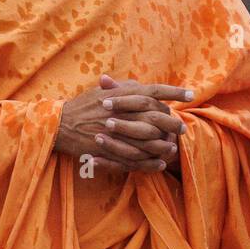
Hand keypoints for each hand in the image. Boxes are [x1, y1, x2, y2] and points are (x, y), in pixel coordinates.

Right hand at [54, 73, 189, 174]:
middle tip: (182, 127)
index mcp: (120, 95)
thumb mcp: (101, 92)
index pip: (152, 91)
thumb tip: (141, 85)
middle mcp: (121, 112)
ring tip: (174, 147)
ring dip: (164, 144)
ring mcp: (116, 133)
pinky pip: (134, 159)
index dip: (174, 92)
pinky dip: (149, 162)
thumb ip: (124, 88)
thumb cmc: (81, 106)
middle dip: (172, 122)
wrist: (58, 124)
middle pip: (156, 117)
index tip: (191, 94)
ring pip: (148, 140)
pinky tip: (160, 163)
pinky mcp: (110, 150)